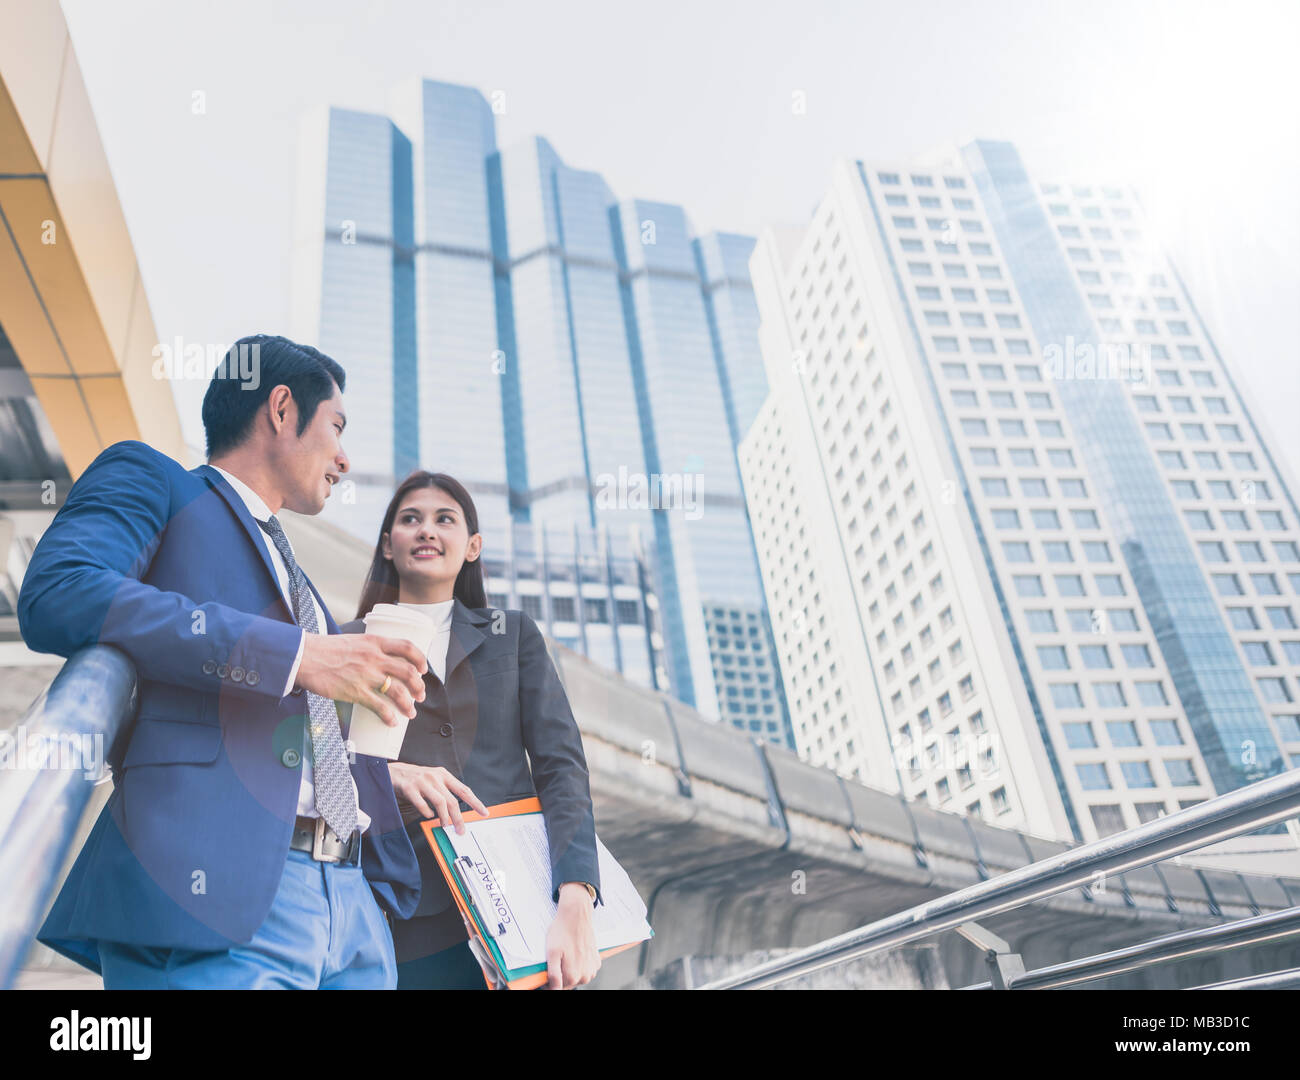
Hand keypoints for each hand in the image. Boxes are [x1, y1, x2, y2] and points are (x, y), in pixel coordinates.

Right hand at [295, 634, 426, 724]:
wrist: (303, 657)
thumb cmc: (325, 649)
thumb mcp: (353, 641)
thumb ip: (368, 650)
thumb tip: (378, 662)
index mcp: (375, 642)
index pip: (407, 647)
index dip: (420, 659)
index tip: (424, 669)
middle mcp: (374, 657)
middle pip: (408, 672)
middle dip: (419, 686)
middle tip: (420, 695)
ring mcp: (366, 675)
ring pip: (398, 691)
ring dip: (408, 704)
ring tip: (411, 712)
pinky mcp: (355, 691)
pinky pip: (379, 706)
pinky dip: (389, 716)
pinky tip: (392, 722)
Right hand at [387, 762, 488, 833]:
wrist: (394, 772)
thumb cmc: (417, 779)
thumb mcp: (434, 780)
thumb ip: (445, 792)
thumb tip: (457, 812)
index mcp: (444, 775)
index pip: (464, 790)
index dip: (475, 802)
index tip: (484, 812)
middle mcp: (435, 777)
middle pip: (452, 800)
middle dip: (458, 818)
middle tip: (461, 829)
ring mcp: (422, 782)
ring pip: (440, 802)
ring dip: (444, 817)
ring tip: (445, 825)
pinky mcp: (409, 788)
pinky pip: (422, 804)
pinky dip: (427, 813)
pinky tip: (429, 816)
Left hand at [545, 884, 599, 988]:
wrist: (577, 915)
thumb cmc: (562, 932)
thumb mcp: (551, 953)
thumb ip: (553, 975)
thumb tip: (554, 990)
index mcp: (573, 976)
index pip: (558, 988)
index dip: (550, 981)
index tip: (548, 969)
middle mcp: (585, 975)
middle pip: (568, 983)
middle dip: (561, 974)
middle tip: (557, 958)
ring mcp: (592, 968)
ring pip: (577, 977)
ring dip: (570, 969)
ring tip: (566, 953)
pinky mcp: (596, 961)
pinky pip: (585, 969)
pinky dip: (579, 964)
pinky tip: (574, 952)